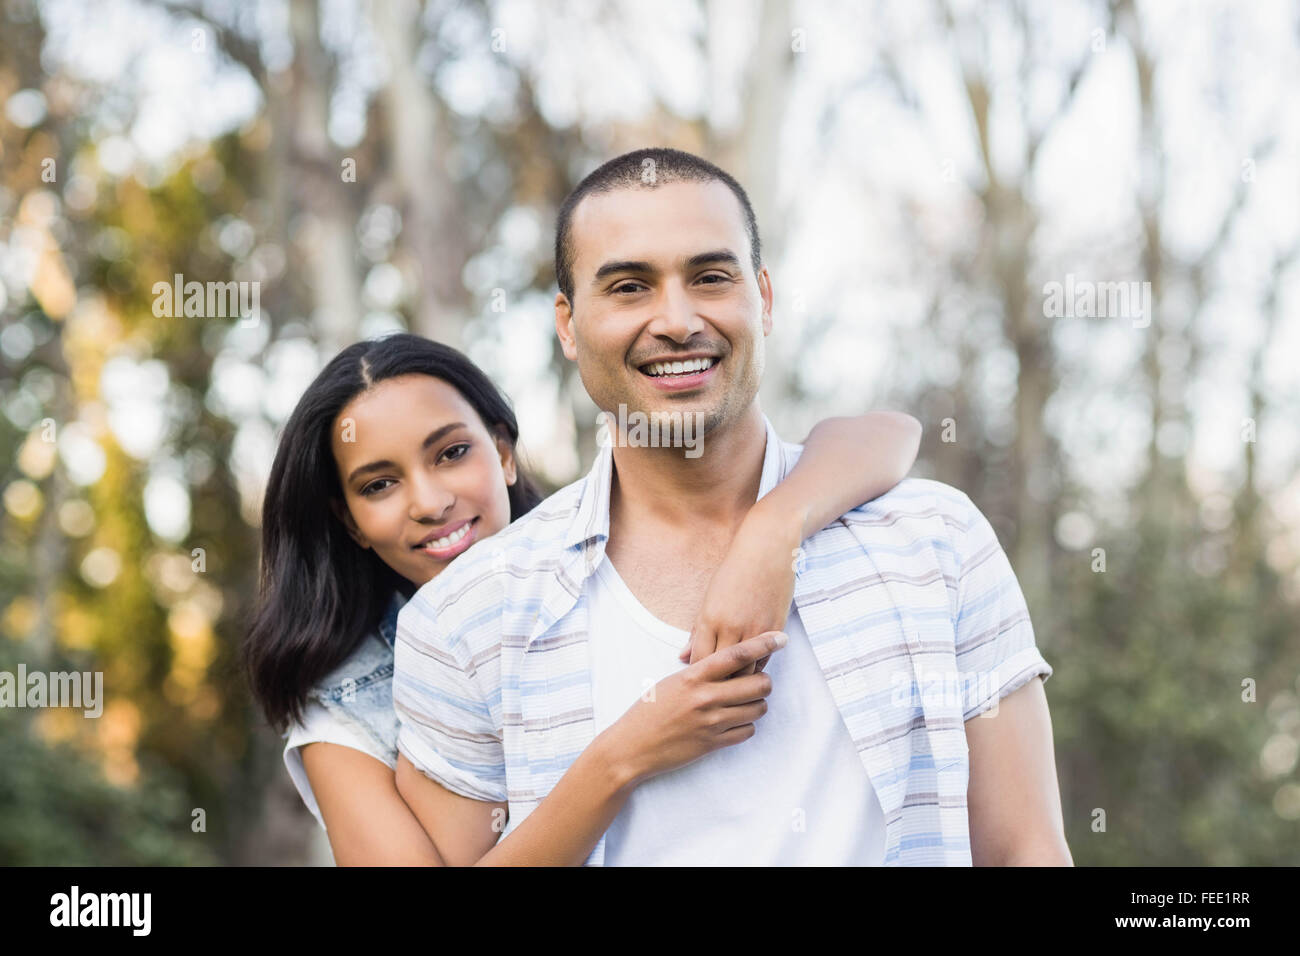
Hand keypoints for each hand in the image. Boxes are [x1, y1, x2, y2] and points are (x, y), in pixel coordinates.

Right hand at [604, 630, 787, 786]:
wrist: (631, 747)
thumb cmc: (648, 711)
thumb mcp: (671, 682)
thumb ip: (699, 672)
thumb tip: (726, 662)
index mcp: (693, 676)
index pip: (736, 654)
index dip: (763, 644)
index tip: (781, 637)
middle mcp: (705, 697)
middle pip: (758, 683)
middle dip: (764, 682)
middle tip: (757, 682)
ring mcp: (711, 722)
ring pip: (757, 708)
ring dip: (757, 705)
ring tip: (744, 703)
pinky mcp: (713, 743)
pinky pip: (747, 731)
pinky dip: (746, 725)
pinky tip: (734, 722)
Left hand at [679, 499, 802, 674]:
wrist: (767, 549)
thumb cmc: (733, 571)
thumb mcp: (709, 599)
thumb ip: (697, 632)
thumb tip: (683, 658)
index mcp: (710, 618)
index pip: (700, 661)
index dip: (699, 675)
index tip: (698, 680)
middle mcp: (732, 627)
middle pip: (722, 671)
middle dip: (718, 682)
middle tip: (714, 690)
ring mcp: (756, 629)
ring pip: (746, 670)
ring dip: (739, 679)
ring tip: (732, 685)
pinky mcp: (775, 629)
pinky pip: (764, 660)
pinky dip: (756, 666)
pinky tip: (750, 669)